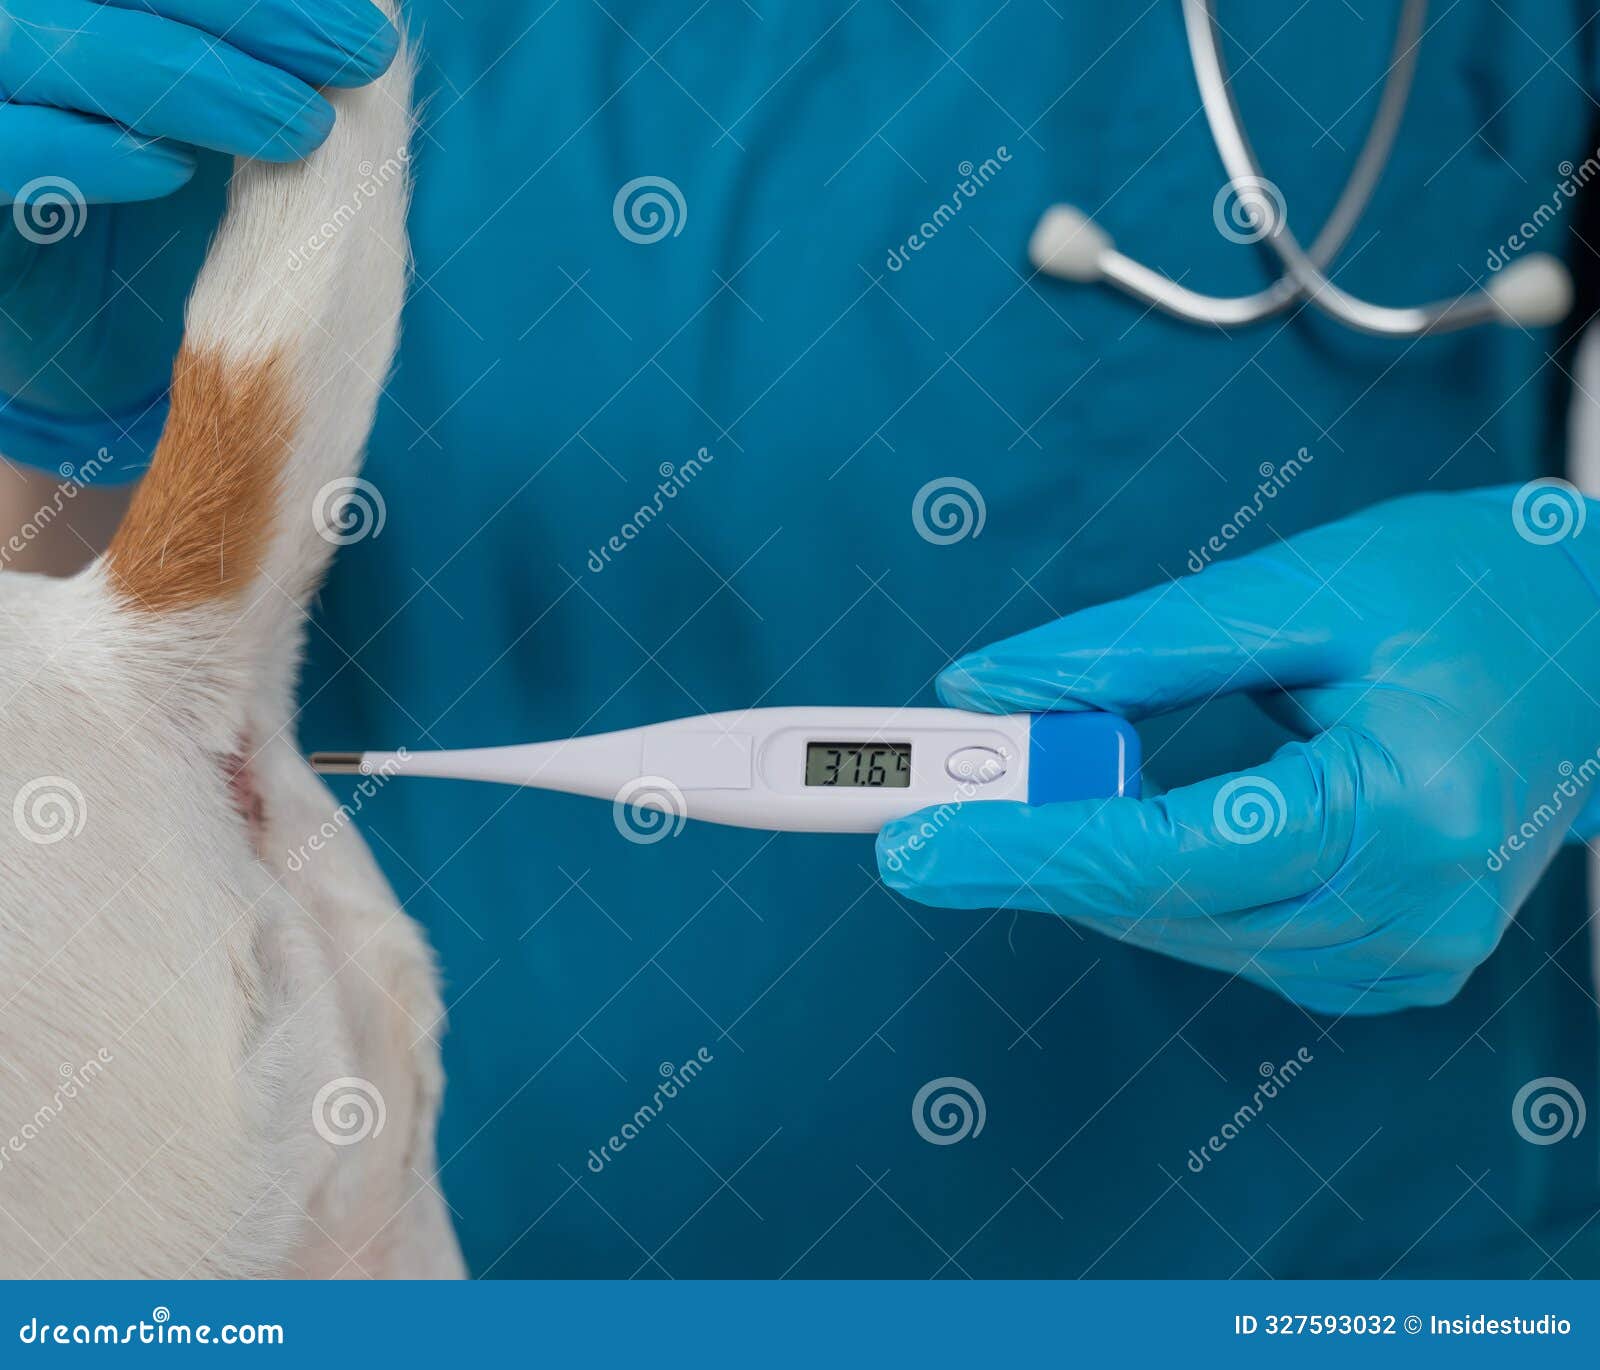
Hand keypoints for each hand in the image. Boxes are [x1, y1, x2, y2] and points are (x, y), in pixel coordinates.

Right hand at [0, 0, 396, 455]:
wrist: (106, 344)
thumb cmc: (177, 224)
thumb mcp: (233, 136)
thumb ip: (272, 74)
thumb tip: (369, 24)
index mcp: (91, 9)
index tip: (366, 30)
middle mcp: (25, 34)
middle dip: (250, 14)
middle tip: (355, 59)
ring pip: (56, 47)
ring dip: (189, 78)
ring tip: (302, 126)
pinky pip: (7, 151)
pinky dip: (86, 151)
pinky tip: (169, 170)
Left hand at [877, 483, 1599, 1015]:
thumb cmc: (1474, 596)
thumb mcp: (1300, 590)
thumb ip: (1132, 648)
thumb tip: (989, 688)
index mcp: (1409, 810)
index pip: (1171, 853)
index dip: (1025, 849)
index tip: (908, 842)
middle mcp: (1413, 912)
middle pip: (1163, 904)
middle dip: (1029, 850)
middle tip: (917, 800)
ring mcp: (1405, 956)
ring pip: (1182, 932)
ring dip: (1084, 866)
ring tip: (1013, 798)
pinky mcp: (1387, 965)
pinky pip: (1226, 938)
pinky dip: (1152, 884)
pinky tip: (1116, 829)